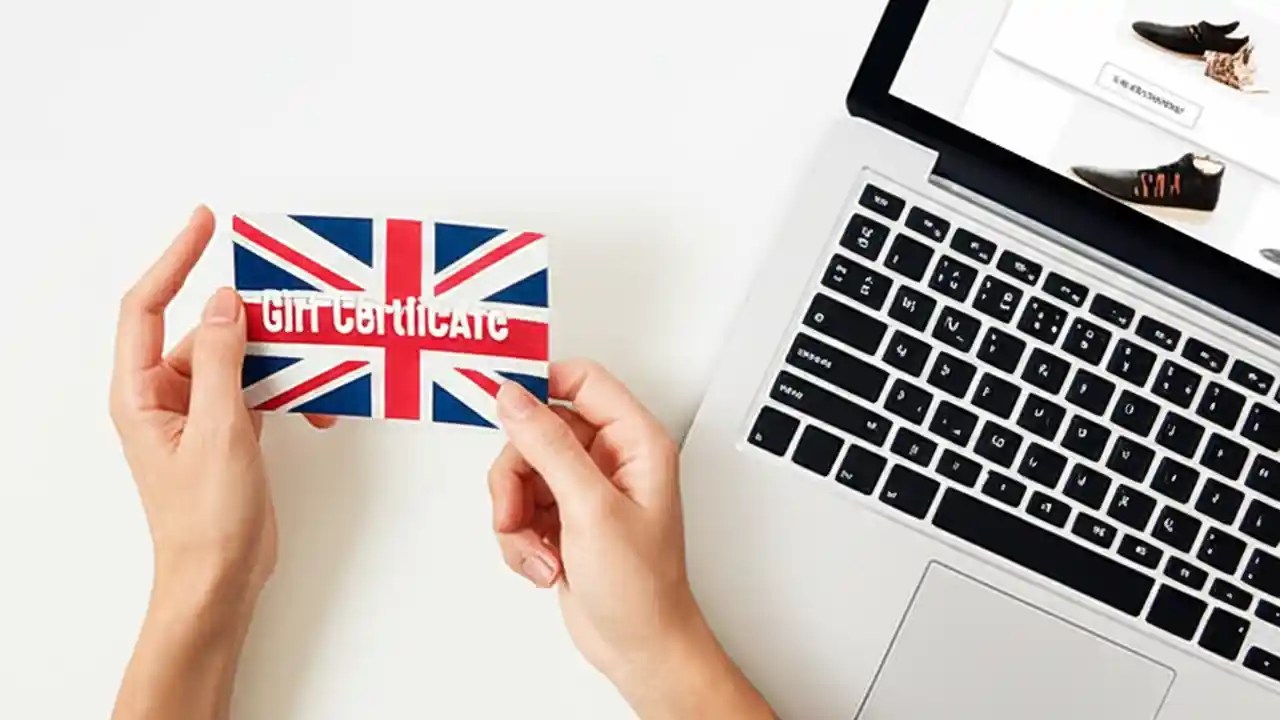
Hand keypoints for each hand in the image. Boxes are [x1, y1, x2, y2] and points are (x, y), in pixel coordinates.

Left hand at [110, 207, 331, 719]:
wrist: (220, 579)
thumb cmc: (206, 519)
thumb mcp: (218, 430)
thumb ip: (220, 359)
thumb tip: (223, 299)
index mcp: (140, 393)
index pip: (145, 307)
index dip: (173, 258)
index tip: (205, 222)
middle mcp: (164, 397)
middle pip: (203, 330)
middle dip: (250, 316)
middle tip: (292, 297)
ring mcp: (198, 415)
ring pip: (238, 359)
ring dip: (280, 357)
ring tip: (320, 357)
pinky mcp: (229, 431)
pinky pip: (258, 388)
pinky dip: (290, 389)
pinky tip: (320, 403)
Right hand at [488, 361, 772, 718]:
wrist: (640, 649)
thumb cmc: (641, 589)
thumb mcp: (590, 509)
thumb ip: (549, 446)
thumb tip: (517, 399)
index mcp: (636, 441)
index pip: (582, 380)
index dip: (539, 384)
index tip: (500, 400)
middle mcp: (612, 458)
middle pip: (538, 430)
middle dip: (516, 477)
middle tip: (515, 513)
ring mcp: (586, 489)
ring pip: (521, 472)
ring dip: (515, 517)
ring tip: (537, 551)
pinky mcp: (565, 517)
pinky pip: (520, 506)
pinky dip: (519, 538)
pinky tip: (543, 564)